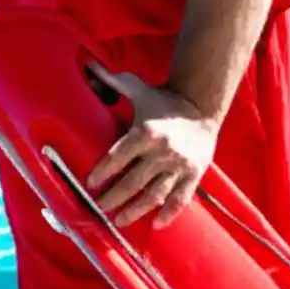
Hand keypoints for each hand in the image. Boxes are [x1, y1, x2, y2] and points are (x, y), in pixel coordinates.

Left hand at [85, 64, 221, 228]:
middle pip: (133, 181)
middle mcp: (162, 151)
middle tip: (100, 207)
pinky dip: (169, 213)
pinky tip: (156, 225)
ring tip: (119, 221)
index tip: (89, 184)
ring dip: (136, 210)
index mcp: (145, 131)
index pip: (117, 157)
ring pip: (155, 194)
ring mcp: (179, 165)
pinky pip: (181, 199)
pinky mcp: (194, 174)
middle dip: (114, 197)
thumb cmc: (162, 100)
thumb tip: (86, 63)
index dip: (103, 172)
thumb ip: (110, 79)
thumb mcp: (136, 88)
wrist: (202, 107)